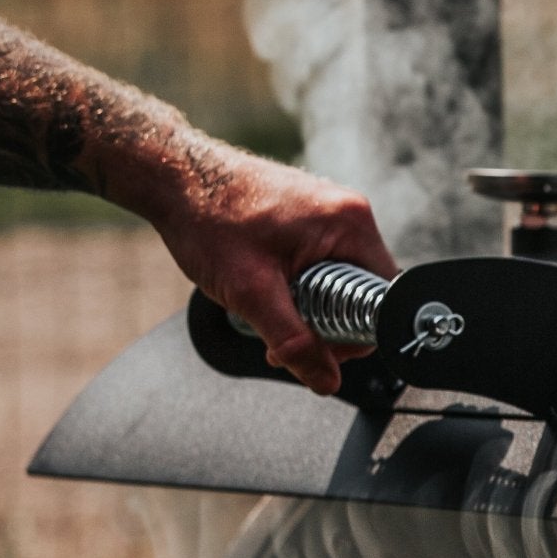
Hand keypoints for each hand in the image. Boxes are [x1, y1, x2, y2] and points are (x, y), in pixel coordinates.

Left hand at [136, 146, 396, 394]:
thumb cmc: (209, 219)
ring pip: (342, 278)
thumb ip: (294, 343)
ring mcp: (331, 209)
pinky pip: (325, 260)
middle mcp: (349, 211)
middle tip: (286, 336)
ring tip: (269, 306)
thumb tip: (327, 381)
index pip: (383, 296)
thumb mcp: (253, 294)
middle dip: (328, 322)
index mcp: (351, 225)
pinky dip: (302, 282)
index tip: (320, 345)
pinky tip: (270, 284)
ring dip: (312, 304)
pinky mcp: (312, 212)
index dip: (357, 332)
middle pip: (363, 290)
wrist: (174, 176)